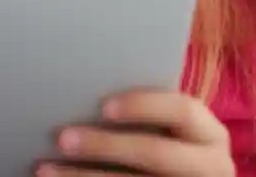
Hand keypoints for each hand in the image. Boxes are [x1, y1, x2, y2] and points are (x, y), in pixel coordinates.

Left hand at [37, 90, 233, 175]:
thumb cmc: (171, 145)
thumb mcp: (173, 130)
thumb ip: (148, 112)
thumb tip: (87, 87)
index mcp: (210, 135)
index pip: (183, 111)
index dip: (143, 106)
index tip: (104, 106)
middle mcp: (210, 167)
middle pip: (156, 154)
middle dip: (105, 146)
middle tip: (62, 138)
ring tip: (45, 169)